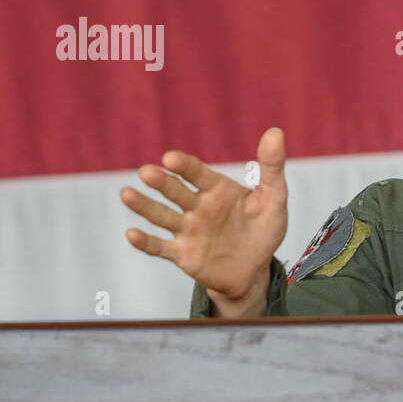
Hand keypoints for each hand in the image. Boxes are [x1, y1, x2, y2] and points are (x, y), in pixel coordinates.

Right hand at [120, 128, 288, 301]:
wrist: (255, 269)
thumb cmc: (262, 230)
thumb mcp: (274, 198)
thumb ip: (272, 167)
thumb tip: (275, 132)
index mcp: (217, 189)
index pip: (198, 173)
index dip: (185, 165)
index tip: (170, 158)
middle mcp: (198, 207)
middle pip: (176, 192)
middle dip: (162, 183)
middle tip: (147, 172)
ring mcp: (188, 230)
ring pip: (162, 216)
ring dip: (144, 206)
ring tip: (126, 194)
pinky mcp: (183, 255)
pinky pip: (161, 247)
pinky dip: (146, 242)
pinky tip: (131, 233)